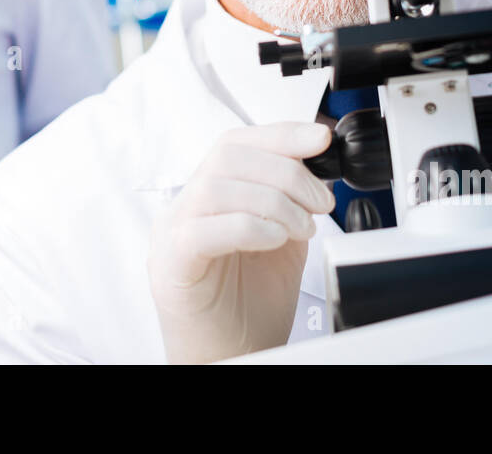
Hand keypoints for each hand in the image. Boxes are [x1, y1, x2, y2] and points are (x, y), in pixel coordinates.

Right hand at [147, 122, 335, 363]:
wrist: (232, 356)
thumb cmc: (248, 307)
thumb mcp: (282, 239)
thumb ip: (292, 201)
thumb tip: (318, 166)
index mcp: (210, 196)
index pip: (237, 143)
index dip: (281, 134)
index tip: (319, 139)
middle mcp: (186, 207)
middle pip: (228, 156)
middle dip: (287, 172)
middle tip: (319, 202)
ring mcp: (173, 233)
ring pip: (217, 186)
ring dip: (274, 201)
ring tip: (300, 228)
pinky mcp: (172, 263)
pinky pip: (204, 229)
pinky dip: (250, 227)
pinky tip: (274, 240)